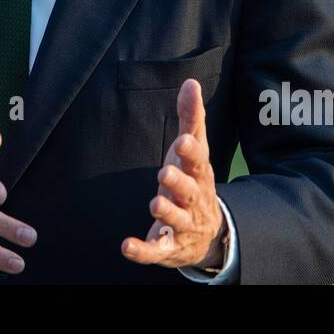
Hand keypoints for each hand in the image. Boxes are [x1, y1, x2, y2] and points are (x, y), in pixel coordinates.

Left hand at [120, 78, 224, 269]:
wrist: (207, 232)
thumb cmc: (193, 181)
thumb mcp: (193, 150)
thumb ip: (191, 118)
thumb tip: (191, 82)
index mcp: (199, 175)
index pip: (198, 161)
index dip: (191, 151)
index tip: (183, 140)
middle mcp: (194, 200)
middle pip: (189, 191)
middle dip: (178, 182)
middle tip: (164, 172)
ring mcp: (183, 225)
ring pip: (177, 220)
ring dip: (166, 212)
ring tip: (154, 202)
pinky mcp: (168, 247)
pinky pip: (156, 250)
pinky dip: (143, 250)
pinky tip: (126, 246)